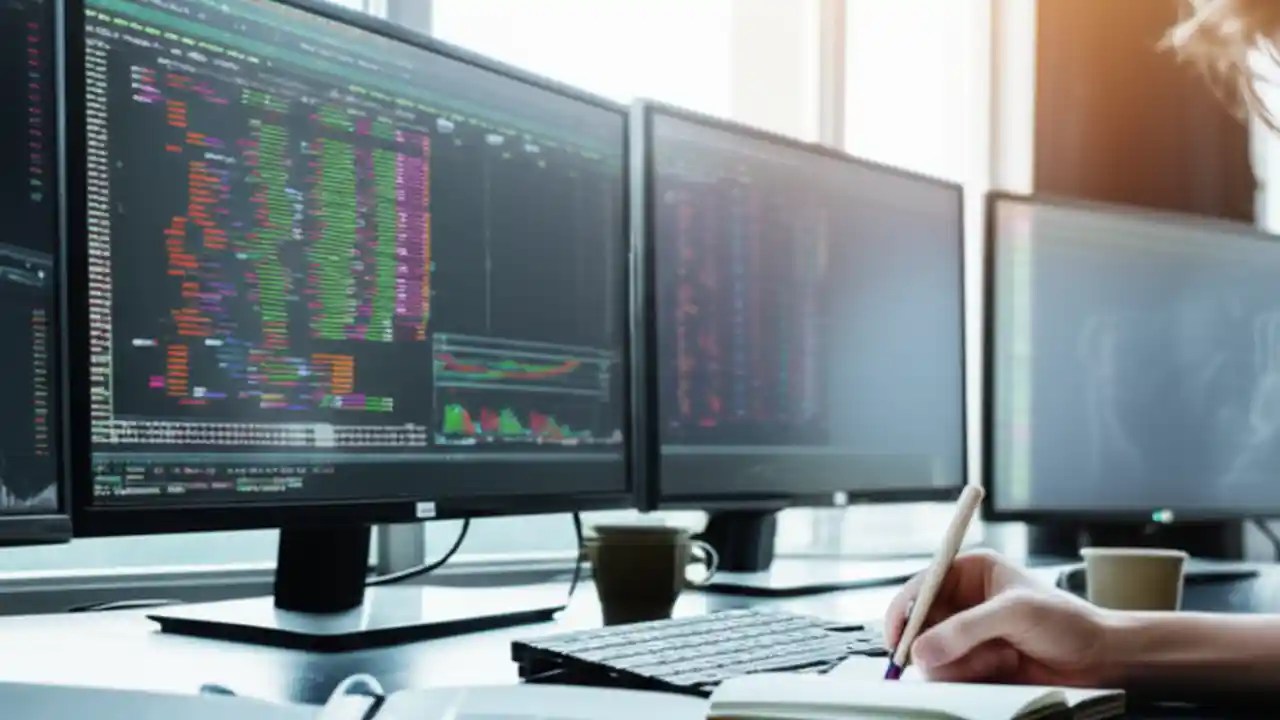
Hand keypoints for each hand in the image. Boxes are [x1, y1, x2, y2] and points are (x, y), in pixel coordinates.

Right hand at [884, 550, 1115, 685]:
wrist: (1101, 658)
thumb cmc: (1066, 621)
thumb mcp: (1013, 614)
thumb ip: (965, 630)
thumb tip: (920, 650)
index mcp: (970, 571)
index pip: (921, 586)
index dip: (903, 611)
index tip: (896, 638)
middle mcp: (964, 600)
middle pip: (920, 622)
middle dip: (928, 643)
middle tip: (941, 659)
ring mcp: (969, 632)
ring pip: (932, 652)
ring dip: (956, 662)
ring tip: (995, 660)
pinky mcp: (976, 660)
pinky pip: (950, 671)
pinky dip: (967, 675)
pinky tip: (998, 669)